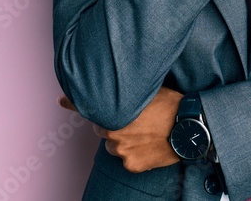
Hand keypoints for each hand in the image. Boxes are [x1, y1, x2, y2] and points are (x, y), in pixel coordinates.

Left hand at [61, 87, 182, 173]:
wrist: (190, 128)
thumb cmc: (172, 105)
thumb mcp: (148, 89)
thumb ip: (128, 91)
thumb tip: (120, 85)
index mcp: (114, 111)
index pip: (86, 106)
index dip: (72, 102)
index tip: (61, 100)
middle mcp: (112, 131)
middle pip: (103, 128)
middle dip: (114, 124)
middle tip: (137, 120)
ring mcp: (121, 150)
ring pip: (114, 145)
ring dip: (124, 140)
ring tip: (146, 133)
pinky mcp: (131, 164)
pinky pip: (127, 159)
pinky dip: (135, 154)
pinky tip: (150, 145)